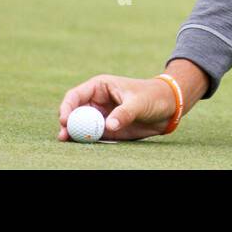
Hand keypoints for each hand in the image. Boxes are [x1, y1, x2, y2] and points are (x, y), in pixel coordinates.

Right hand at [57, 73, 179, 140]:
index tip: (65, 119)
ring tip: (67, 140)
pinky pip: (92, 135)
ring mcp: (101, 116)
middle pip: (74, 112)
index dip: (67, 107)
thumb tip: (109, 126)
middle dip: (67, 123)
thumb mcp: (139, 102)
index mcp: (101, 86)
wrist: (168, 108)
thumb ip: (124, 113)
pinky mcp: (107, 129)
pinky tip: (83, 144)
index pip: (76, 95)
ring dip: (73, 133)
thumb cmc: (153, 97)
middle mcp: (97, 101)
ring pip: (81, 125)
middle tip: (63, 135)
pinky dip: (86, 140)